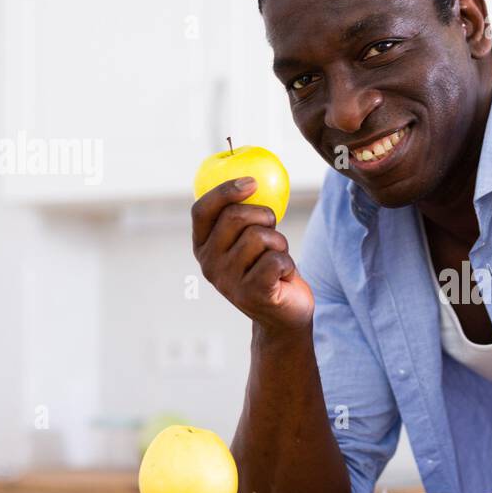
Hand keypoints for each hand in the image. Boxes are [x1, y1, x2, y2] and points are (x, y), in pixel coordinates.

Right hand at [191, 178, 313, 333]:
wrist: (284, 315)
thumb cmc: (268, 269)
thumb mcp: (249, 241)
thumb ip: (242, 217)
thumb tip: (251, 177)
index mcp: (203, 246)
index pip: (202, 210)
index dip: (225, 191)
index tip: (252, 182)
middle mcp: (209, 264)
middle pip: (236, 217)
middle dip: (264, 217)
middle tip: (273, 230)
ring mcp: (228, 281)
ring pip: (261, 237)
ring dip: (280, 244)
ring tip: (278, 260)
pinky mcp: (252, 294)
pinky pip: (276, 259)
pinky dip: (288, 264)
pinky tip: (284, 277)